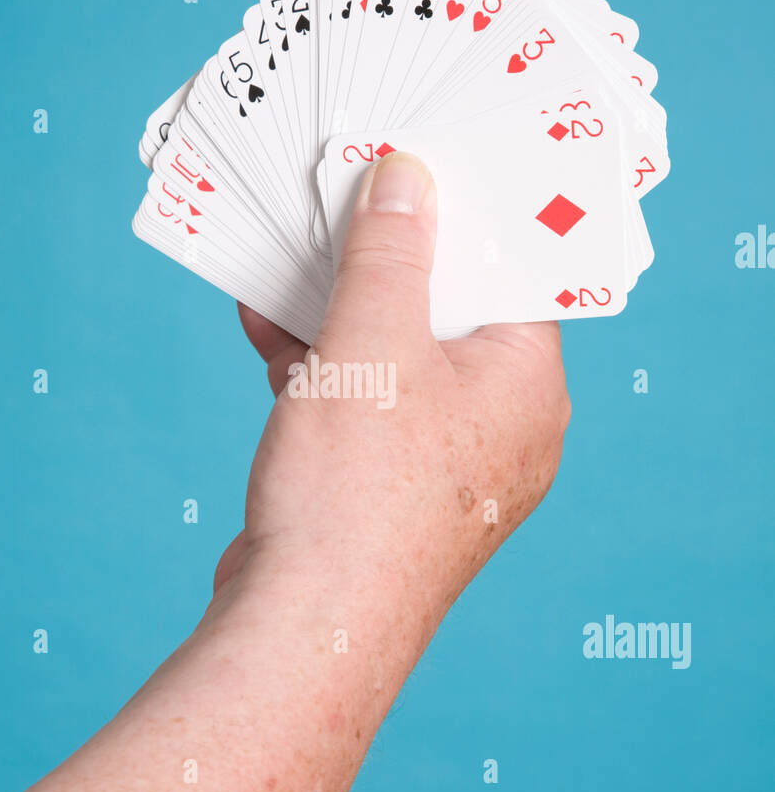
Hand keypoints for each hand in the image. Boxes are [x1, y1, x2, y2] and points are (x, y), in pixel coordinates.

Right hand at [214, 151, 570, 656]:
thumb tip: (407, 178)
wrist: (304, 629)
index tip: (422, 161)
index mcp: (528, 387)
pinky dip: (317, 360)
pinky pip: (360, 399)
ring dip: (340, 302)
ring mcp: (441, 460)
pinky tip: (264, 316)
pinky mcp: (384, 485)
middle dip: (388, 252)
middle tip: (345, 185)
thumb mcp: (372, 345)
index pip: (513, 275)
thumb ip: (389, 254)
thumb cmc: (357, 492)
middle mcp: (499, 425)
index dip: (466, 214)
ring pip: (395, 354)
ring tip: (289, 240)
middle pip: (449, 309)